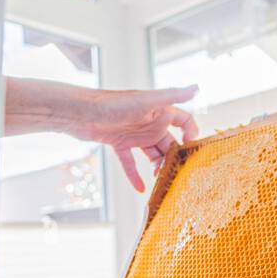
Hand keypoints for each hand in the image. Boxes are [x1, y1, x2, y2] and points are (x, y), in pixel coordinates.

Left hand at [72, 86, 199, 191]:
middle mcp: (149, 122)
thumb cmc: (113, 103)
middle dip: (174, 157)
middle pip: (169, 142)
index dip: (191, 133)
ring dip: (158, 167)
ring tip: (161, 181)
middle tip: (177, 173)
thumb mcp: (147, 100)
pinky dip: (135, 175)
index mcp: (159, 110)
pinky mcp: (119, 143)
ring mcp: (134, 134)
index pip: (183, 121)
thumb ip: (172, 96)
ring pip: (152, 154)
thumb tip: (196, 88)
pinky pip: (131, 162)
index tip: (191, 149)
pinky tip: (141, 188)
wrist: (80, 113)